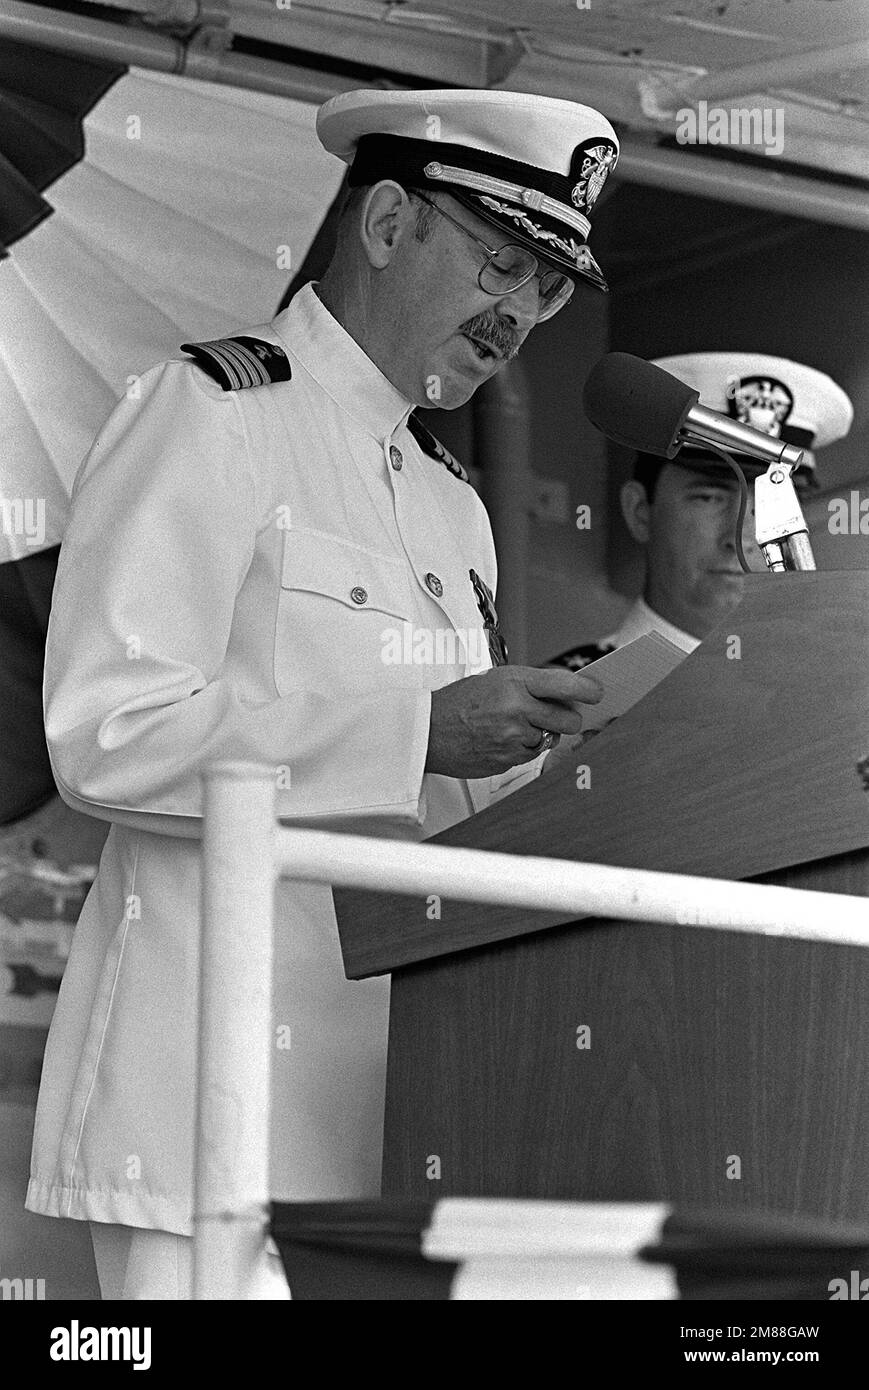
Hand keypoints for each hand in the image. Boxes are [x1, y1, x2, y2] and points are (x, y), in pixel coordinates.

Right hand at [425, 666, 602, 779]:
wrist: (428, 729)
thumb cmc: (458, 703)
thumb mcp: (495, 679)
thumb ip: (530, 684)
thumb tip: (564, 690)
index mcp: (514, 682)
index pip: (565, 684)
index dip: (588, 690)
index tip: (596, 693)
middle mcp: (517, 708)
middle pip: (568, 720)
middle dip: (566, 719)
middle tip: (555, 715)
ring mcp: (513, 737)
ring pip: (550, 739)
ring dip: (539, 734)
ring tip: (512, 726)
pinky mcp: (509, 759)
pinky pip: (532, 755)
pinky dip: (524, 748)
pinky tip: (503, 739)